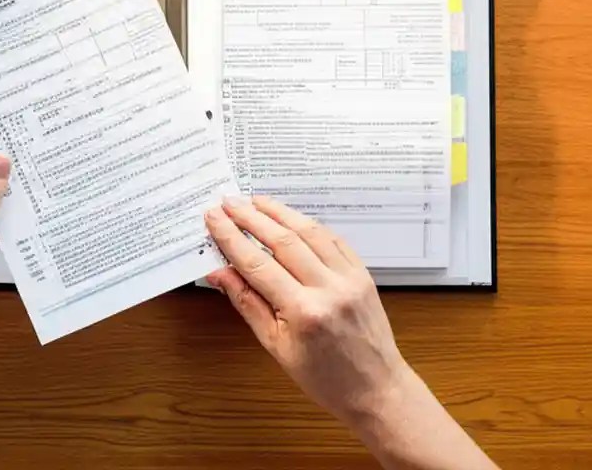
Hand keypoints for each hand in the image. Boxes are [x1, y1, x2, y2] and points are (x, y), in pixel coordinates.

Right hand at [204, 196, 409, 424]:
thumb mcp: (275, 346)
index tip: (214, 219)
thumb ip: (247, 302)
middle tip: (228, 202)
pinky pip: (333, 240)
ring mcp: (350, 279)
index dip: (232, 237)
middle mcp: (329, 289)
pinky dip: (309, 224)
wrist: (376, 389)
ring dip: (280, 212)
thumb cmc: (324, 377)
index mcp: (304, 312)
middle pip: (283, 240)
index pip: (258, 263)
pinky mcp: (363, 274)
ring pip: (310, 231)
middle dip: (251, 217)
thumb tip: (219, 272)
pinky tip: (291, 217)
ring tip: (255, 201)